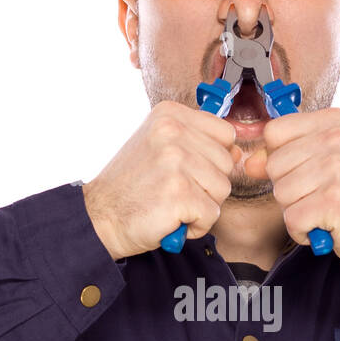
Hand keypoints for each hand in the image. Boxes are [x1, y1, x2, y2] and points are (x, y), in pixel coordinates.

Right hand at [83, 101, 241, 259]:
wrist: (100, 217)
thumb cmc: (131, 186)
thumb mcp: (160, 148)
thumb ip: (198, 143)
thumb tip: (239, 152)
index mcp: (170, 114)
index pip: (226, 133)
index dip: (212, 158)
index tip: (185, 169)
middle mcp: (173, 132)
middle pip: (227, 162)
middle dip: (207, 184)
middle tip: (173, 190)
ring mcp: (177, 162)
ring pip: (223, 189)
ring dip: (201, 205)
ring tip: (171, 204)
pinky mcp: (180, 193)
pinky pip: (212, 214)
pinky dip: (195, 226)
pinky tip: (171, 220)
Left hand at [243, 108, 339, 267]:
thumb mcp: (325, 160)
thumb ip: (285, 155)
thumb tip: (249, 162)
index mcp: (334, 121)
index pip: (274, 131)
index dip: (280, 157)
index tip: (305, 171)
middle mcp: (337, 140)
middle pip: (274, 164)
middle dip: (289, 188)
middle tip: (320, 194)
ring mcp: (337, 169)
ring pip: (281, 193)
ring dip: (297, 211)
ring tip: (324, 209)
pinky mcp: (334, 201)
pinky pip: (292, 219)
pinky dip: (303, 231)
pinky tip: (324, 225)